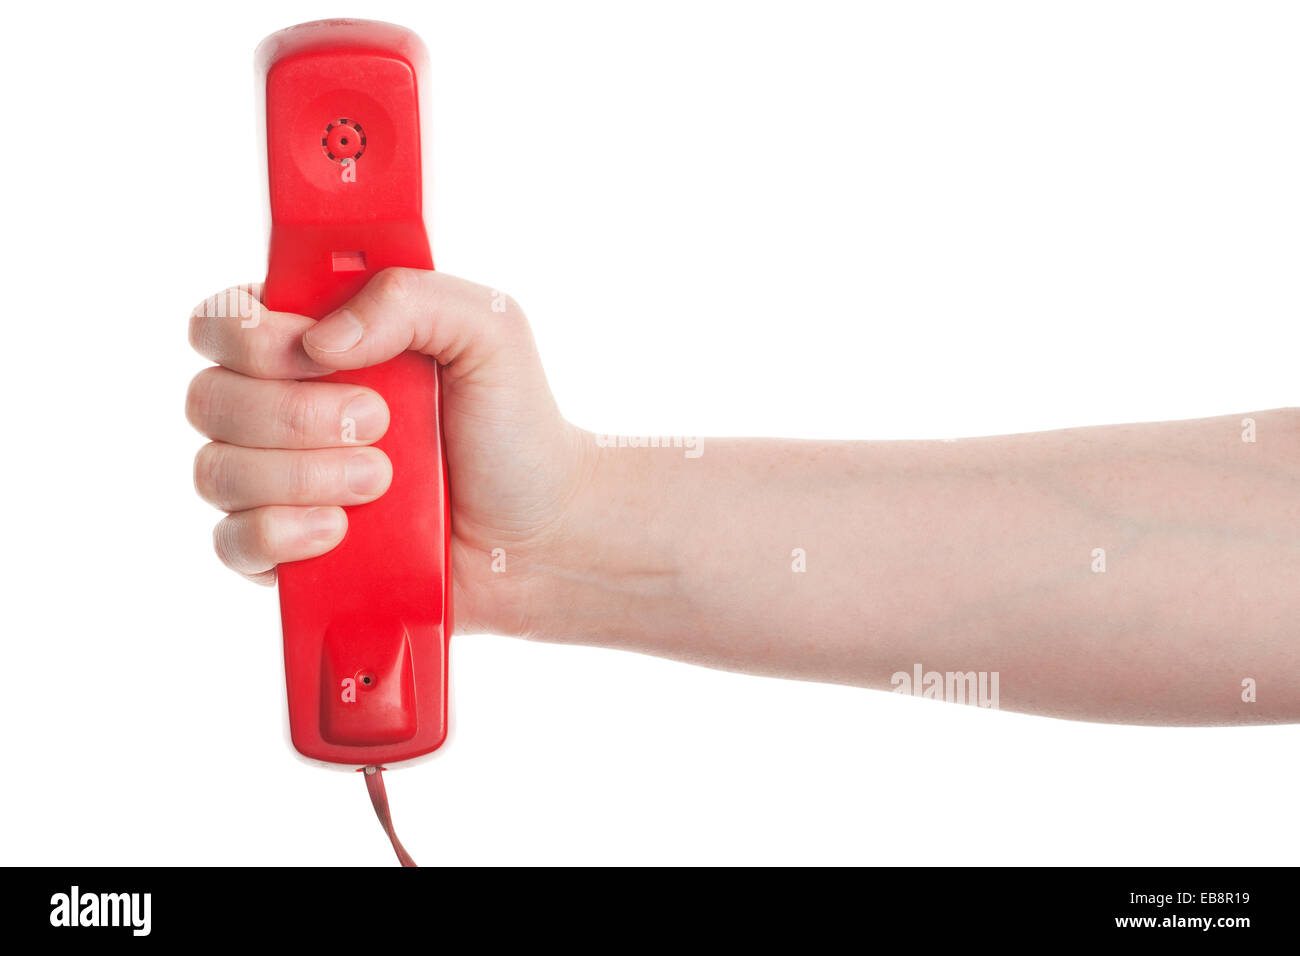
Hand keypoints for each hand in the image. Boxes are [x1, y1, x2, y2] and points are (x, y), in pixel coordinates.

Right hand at [187, 268, 590, 634]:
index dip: (252, 337)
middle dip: (294, 414)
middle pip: (209, 398)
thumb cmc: (515, 425)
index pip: (224, 322)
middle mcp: (285, 406)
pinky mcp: (288, 551)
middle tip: (380, 423)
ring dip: (300, 476)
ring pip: (215, 472)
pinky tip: (340, 531)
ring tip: (382, 481)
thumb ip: (411, 296)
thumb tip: (321, 339)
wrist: (543, 530)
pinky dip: (280, 535)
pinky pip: (232, 543)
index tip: (320, 354)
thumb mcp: (489, 330)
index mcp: (320, 340)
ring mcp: (281, 482)